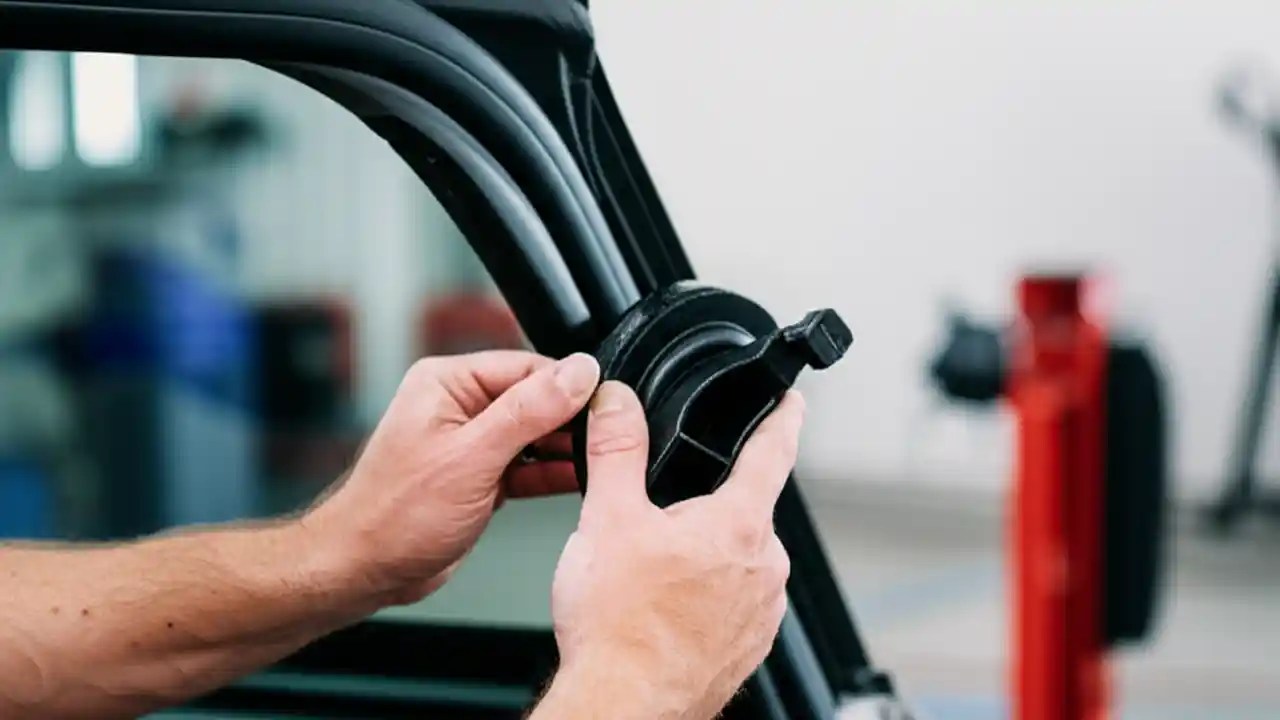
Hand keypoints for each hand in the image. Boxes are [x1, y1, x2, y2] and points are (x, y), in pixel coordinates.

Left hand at [304, 351, 599, 604]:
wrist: (364, 570)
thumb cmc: (393, 514)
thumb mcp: (472, 457)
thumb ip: (529, 412)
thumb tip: (577, 374)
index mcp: (447, 383)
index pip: (526, 366)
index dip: (569, 385)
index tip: (606, 401)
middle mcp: (459, 406)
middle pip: (535, 399)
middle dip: (570, 420)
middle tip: (607, 436)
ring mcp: (470, 443)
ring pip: (535, 435)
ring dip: (564, 449)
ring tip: (600, 460)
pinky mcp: (480, 477)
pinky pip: (527, 465)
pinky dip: (550, 474)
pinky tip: (578, 479)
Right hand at [537, 382, 801, 719]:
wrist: (623, 705)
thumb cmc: (620, 626)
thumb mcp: (607, 519)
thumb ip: (616, 451)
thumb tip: (618, 403)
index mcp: (740, 526)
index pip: (773, 453)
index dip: (783, 418)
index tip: (792, 402)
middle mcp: (764, 568)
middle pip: (743, 513)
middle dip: (705, 509)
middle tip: (653, 528)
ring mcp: (761, 613)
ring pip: (737, 561)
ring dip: (703, 558)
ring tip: (650, 580)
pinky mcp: (747, 648)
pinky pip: (733, 604)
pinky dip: (704, 600)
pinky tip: (663, 613)